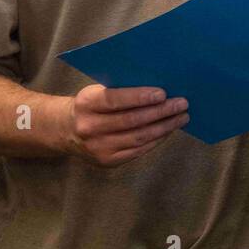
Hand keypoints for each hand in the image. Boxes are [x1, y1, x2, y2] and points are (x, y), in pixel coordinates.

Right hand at [60, 84, 188, 167]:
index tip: (163, 93)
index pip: (115, 100)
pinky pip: (138, 150)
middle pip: (132, 120)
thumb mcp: (96, 91)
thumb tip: (158, 87)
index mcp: (86, 104)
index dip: (140, 97)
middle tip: (182, 104)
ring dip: (164, 127)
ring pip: (138, 137)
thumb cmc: (91, 105)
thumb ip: (120, 88)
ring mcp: (99, 148)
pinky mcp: (108, 161)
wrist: (66, 130)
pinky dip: (156, 140)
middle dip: (161, 112)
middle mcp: (90, 128)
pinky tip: (168, 130)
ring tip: (181, 117)